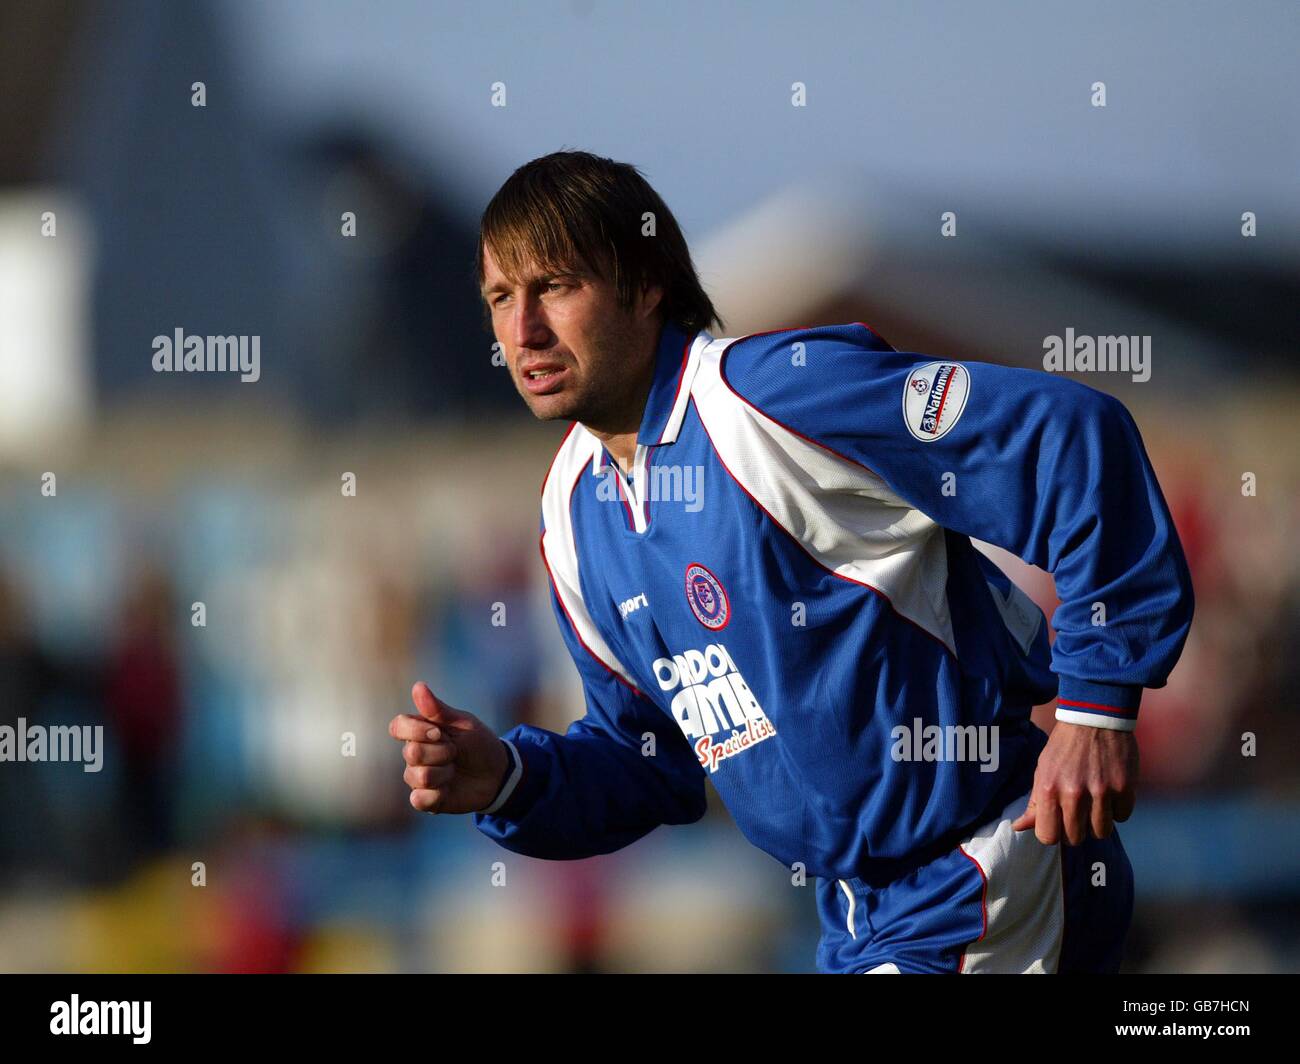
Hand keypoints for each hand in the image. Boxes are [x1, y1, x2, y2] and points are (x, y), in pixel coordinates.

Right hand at [388, 682, 510, 813]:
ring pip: (418, 776)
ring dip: (444, 772)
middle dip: (441, 752)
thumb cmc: (479, 744)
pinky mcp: (425, 800)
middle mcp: (414, 754)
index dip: (416, 730)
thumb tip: (418, 686)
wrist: (498, 774)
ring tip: (455, 770)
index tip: (439, 731)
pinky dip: (438, 794)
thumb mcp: (463, 723)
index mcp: (419, 731)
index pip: (398, 726)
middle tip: (456, 752)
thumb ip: (438, 710)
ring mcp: (418, 778)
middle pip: (411, 752)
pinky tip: (449, 789)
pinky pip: (419, 799)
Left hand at [1011, 722, 1137, 844]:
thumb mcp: (1042, 770)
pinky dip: (1117, 810)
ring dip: (1098, 823)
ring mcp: (1101, 791)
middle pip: (1075, 838)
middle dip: (1076, 830)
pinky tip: (1110, 793)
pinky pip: (1122, 817)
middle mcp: (1074, 793)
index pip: (1048, 836)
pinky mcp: (1124, 787)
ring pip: (1101, 832)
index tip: (1058, 823)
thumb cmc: (1063, 747)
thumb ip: (1034, 803)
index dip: (1053, 833)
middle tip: (1078, 813)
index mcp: (1048, 789)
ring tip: (1095, 804)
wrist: (1093, 718)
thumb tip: (1019, 827)